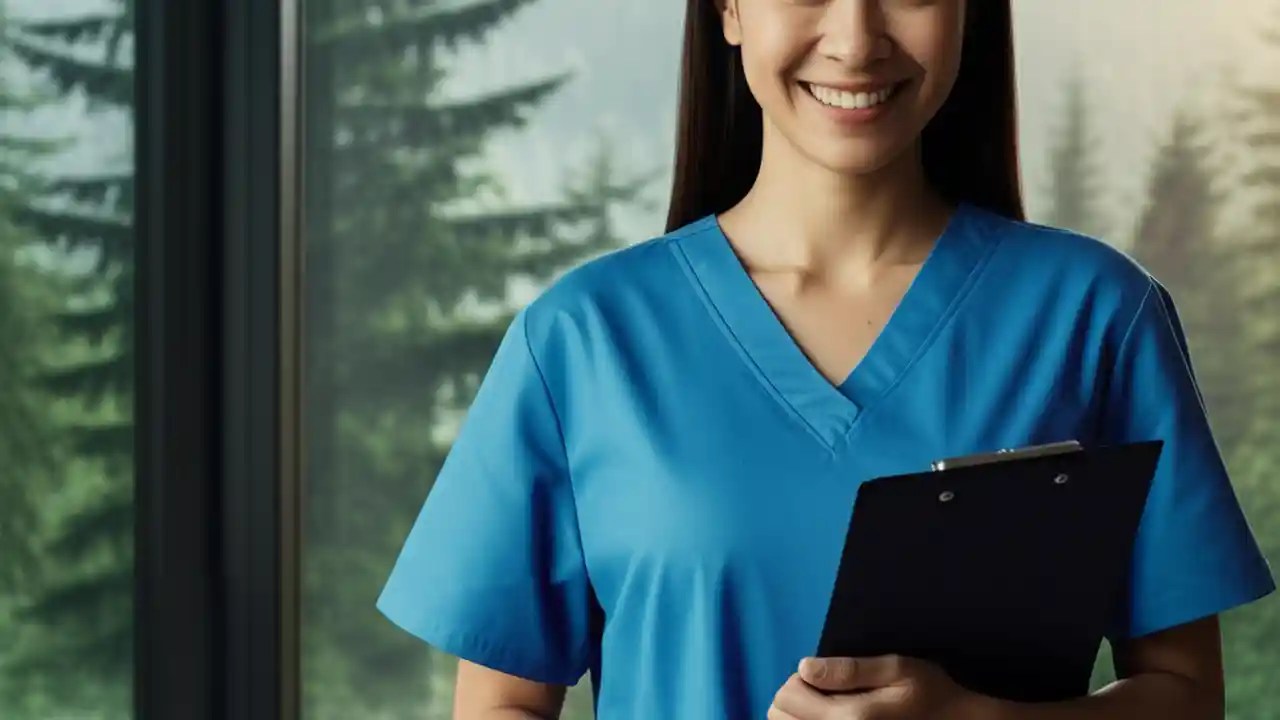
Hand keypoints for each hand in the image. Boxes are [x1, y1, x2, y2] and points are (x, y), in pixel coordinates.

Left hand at [768, 654, 977, 718]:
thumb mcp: (897, 670)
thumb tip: (803, 668)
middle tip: (827, 694)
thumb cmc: (930, 695)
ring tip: (829, 709)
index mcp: (848, 719)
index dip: (801, 679)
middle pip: (779, 717)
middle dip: (796, 699)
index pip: (786, 696)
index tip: (826, 678)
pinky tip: (831, 719)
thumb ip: (849, 670)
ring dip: (801, 716)